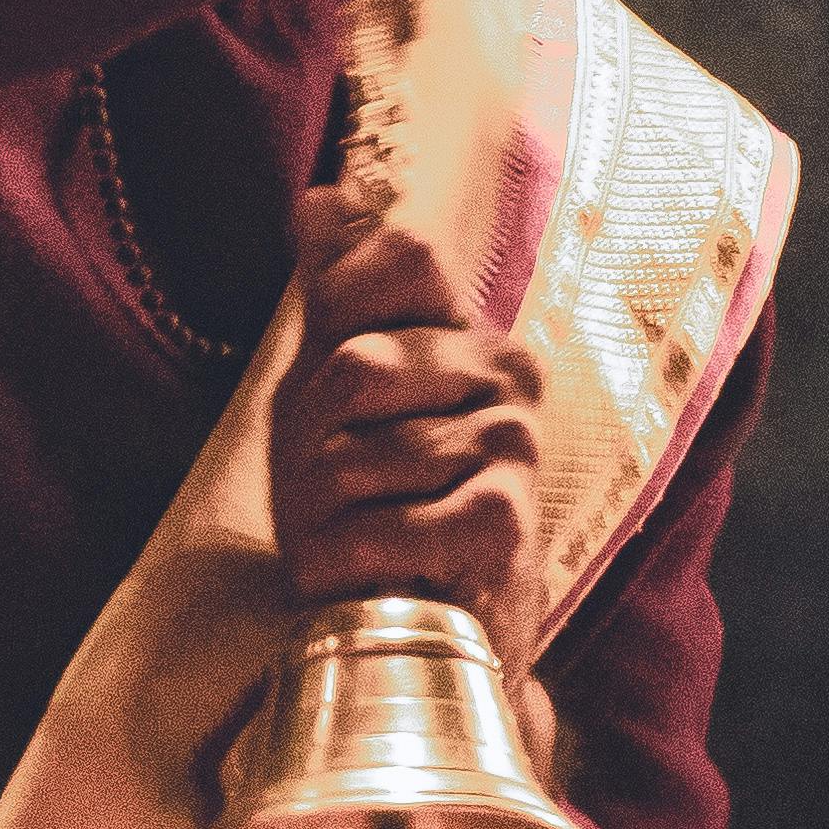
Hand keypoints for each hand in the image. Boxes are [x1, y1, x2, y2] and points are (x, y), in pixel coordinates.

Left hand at [269, 179, 548, 655]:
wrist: (411, 636)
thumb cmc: (366, 504)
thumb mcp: (329, 391)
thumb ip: (335, 293)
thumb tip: (323, 193)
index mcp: (467, 332)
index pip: (399, 253)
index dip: (338, 307)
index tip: (330, 381)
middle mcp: (506, 373)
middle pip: (353, 364)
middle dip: (313, 439)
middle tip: (327, 492)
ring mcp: (515, 445)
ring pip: (360, 449)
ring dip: (324, 513)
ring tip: (347, 539)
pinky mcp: (510, 524)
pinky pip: (393, 521)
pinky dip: (351, 557)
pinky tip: (363, 573)